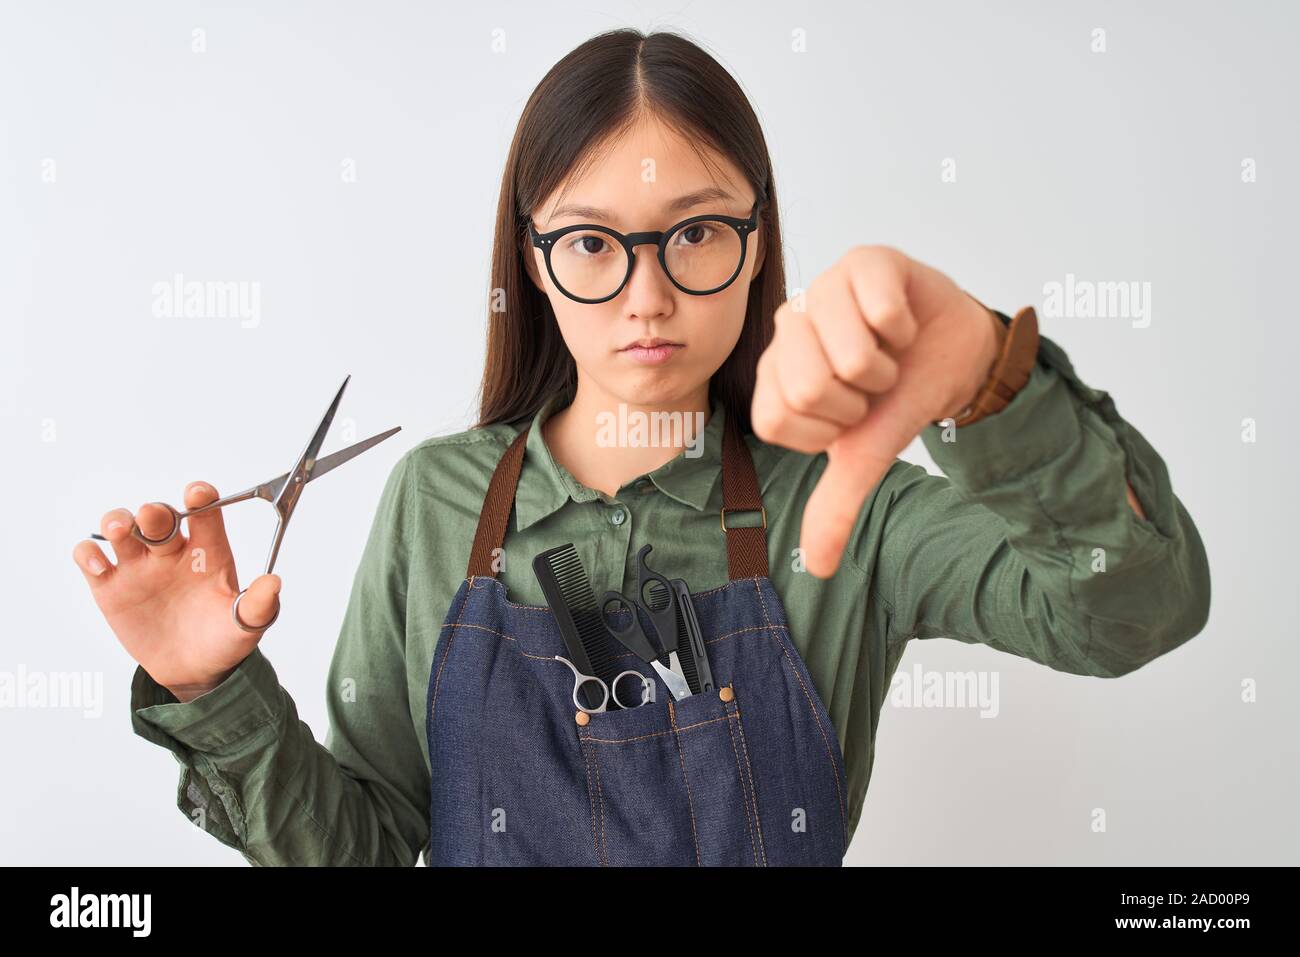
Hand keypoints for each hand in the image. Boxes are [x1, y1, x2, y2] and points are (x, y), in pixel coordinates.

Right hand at [73, 482, 281, 701]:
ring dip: (117, 521)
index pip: (206, 514)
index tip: (197, 493)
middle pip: (159, 516)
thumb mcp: (247, 626)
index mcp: (209, 552)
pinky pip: (91, 559)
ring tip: (121, 530)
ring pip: (121, 527)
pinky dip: (88, 555)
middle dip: (154, 511)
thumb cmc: (223, 639)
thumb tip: (274, 583)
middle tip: (152, 518)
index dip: (201, 498)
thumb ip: (258, 605)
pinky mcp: (111, 587)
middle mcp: (172, 552)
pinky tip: (100, 566)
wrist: (194, 671)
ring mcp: (140, 566)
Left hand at [751, 245, 1000, 577]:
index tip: (851, 414)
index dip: (829, 429)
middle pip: (807, 387)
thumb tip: (816, 568)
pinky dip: (905, 329)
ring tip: (888, 353)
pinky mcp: (864, 261)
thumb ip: (836, 504)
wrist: (957, 355)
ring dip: (885, 365)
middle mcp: (789, 328)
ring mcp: (823, 289)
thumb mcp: (866, 455)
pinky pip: (878, 309)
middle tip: (872, 383)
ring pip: (844, 352)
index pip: (780, 419)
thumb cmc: (900, 397)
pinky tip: (903, 324)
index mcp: (775, 375)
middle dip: (859, 399)